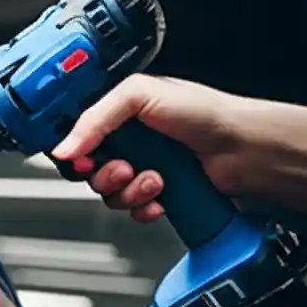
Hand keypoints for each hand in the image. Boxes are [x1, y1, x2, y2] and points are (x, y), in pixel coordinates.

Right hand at [50, 74, 252, 222]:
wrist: (243, 148)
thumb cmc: (204, 112)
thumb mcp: (139, 96)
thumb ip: (95, 119)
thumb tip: (63, 148)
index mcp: (118, 113)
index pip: (76, 134)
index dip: (71, 150)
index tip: (78, 158)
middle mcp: (127, 141)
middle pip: (87, 169)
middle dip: (103, 173)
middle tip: (123, 168)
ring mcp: (141, 168)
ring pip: (109, 193)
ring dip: (128, 191)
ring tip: (154, 180)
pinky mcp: (156, 193)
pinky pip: (131, 210)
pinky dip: (143, 207)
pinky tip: (161, 197)